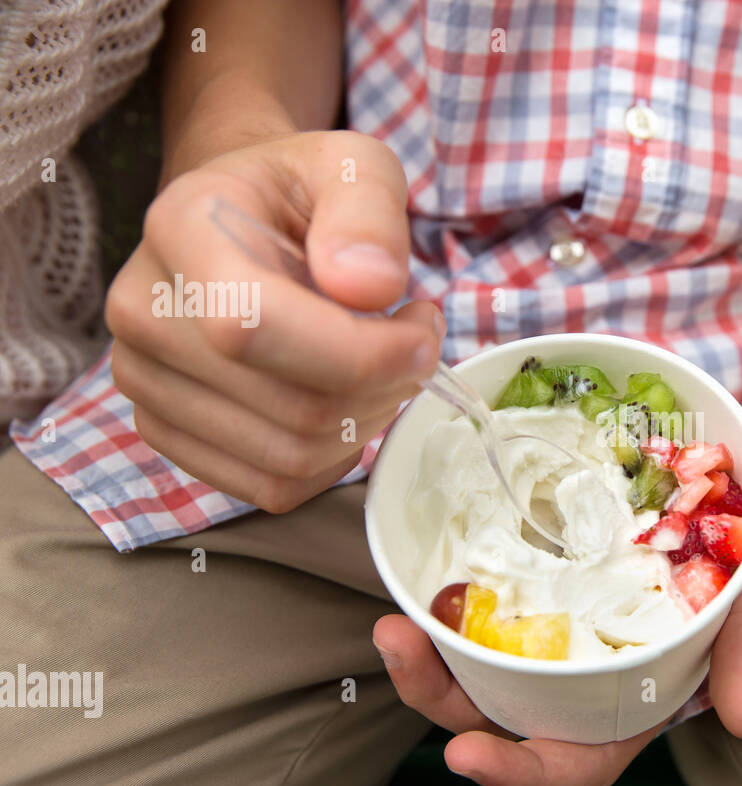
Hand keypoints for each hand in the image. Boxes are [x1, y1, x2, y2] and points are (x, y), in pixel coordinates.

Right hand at [106, 130, 443, 512]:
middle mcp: (143, 311)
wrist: (242, 219)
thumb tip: (367, 286)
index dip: (364, 352)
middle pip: (292, 406)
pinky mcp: (169, 433)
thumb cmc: (303, 194)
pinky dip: (332, 460)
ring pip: (289, 457)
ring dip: (365, 423)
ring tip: (381, 368)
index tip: (422, 329)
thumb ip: (369, 212)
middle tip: (413, 344)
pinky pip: (272, 488)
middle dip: (385, 387)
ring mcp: (145, 381)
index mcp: (181, 229)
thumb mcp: (354, 166)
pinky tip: (345, 404)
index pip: (256, 326)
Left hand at [372, 448, 741, 785]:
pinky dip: (452, 596)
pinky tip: (421, 574)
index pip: (580, 758)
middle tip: (399, 647)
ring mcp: (564, 622)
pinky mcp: (547, 572)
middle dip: (443, 700)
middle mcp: (593, 671)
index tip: (467, 756)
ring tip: (395, 619)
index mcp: (646, 696)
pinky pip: (489, 599)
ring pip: (482, 663)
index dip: (523, 771)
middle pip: (507, 715)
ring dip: (430, 653)